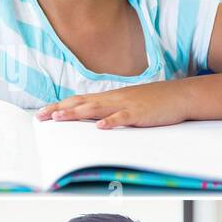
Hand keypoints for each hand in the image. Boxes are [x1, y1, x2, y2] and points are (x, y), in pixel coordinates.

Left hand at [36, 80, 194, 127]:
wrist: (180, 95)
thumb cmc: (156, 102)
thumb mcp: (129, 104)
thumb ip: (112, 110)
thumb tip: (95, 119)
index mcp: (110, 97)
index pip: (79, 100)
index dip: (60, 106)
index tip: (43, 113)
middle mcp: (114, 99)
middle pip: (81, 103)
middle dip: (60, 109)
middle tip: (41, 117)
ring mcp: (126, 105)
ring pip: (96, 108)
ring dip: (76, 113)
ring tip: (59, 118)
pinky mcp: (140, 113)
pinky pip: (123, 117)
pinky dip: (111, 121)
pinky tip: (100, 126)